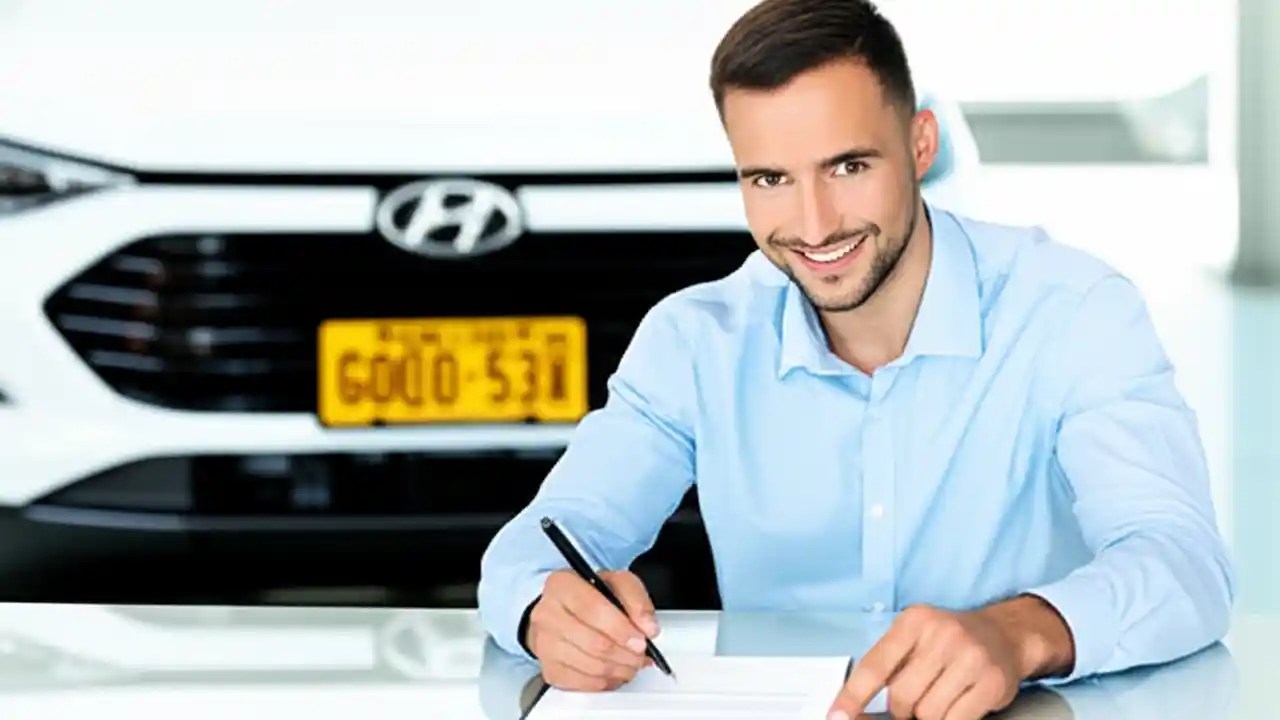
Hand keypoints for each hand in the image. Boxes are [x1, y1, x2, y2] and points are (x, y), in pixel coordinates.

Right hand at [526, 569, 660, 691]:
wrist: (563, 612)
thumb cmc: (590, 596)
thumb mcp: (617, 583)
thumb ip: (636, 599)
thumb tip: (647, 627)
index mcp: (562, 584)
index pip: (593, 609)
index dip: (621, 629)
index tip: (641, 640)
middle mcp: (547, 614)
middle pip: (594, 643)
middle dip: (626, 654)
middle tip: (641, 655)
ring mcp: (544, 644)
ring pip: (591, 667)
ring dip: (620, 669)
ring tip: (631, 663)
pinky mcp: (549, 669)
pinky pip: (584, 684)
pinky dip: (606, 681)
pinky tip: (614, 671)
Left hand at [829, 598, 1072, 719]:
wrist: (1005, 634)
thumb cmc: (950, 641)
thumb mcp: (915, 637)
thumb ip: (888, 665)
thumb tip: (855, 707)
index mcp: (914, 621)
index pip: (874, 665)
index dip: (853, 695)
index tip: (837, 716)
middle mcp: (941, 635)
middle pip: (901, 696)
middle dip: (902, 709)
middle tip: (913, 703)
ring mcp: (969, 658)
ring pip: (928, 713)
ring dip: (928, 715)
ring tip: (940, 697)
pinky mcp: (991, 682)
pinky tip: (957, 705)